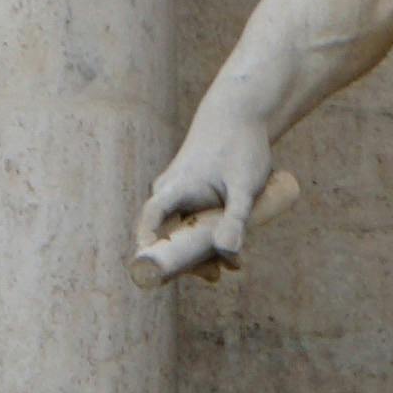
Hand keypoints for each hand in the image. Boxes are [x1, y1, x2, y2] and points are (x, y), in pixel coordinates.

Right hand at [135, 121, 275, 280]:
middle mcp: (169, 194)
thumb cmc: (239, 146)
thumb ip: (236, 219)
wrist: (239, 116)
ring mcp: (179, 196)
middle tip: (216, 276)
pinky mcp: (192, 197)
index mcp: (173, 189)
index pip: (151, 223)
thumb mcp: (243, 186)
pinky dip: (208, 239)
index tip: (155, 272)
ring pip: (183, 232)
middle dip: (188, 261)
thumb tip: (227, 254)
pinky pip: (193, 224)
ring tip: (231, 267)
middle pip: (169, 237)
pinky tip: (231, 254)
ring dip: (202, 252)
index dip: (150, 248)